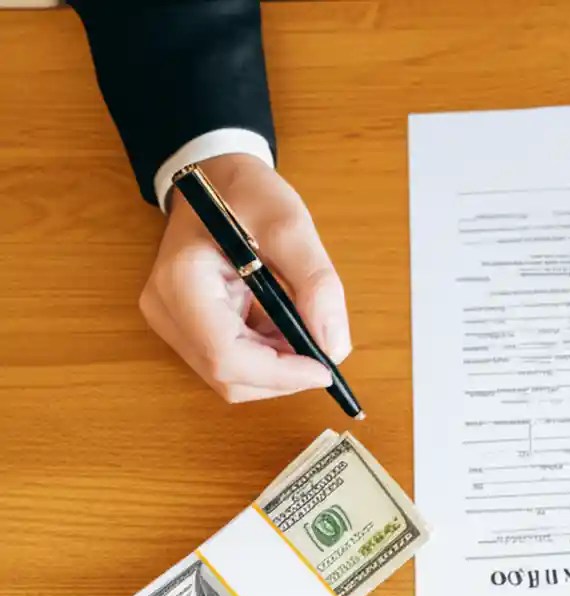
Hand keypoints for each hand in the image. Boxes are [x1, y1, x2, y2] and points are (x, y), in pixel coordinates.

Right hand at [139, 153, 351, 402]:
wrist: (215, 177)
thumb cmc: (247, 194)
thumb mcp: (291, 226)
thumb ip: (317, 284)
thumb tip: (335, 346)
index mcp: (183, 281)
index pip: (226, 356)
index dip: (280, 373)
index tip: (325, 366)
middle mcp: (166, 310)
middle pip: (228, 376)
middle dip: (283, 375)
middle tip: (323, 350)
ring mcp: (171, 321)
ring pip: (230, 377)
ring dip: (277, 368)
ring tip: (302, 328)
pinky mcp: (185, 327)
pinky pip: (230, 361)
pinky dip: (266, 357)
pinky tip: (283, 326)